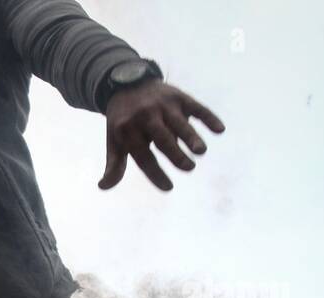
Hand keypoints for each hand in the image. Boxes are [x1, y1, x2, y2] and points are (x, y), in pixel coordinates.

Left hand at [100, 81, 224, 190]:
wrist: (127, 83)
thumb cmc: (123, 121)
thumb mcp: (114, 140)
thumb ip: (114, 164)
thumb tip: (103, 187)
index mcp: (128, 130)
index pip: (143, 156)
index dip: (155, 173)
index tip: (168, 188)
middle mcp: (146, 116)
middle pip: (162, 138)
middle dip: (175, 153)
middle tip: (189, 168)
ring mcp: (163, 105)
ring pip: (179, 122)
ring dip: (191, 136)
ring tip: (201, 151)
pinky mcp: (178, 96)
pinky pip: (196, 107)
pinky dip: (208, 117)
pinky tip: (220, 129)